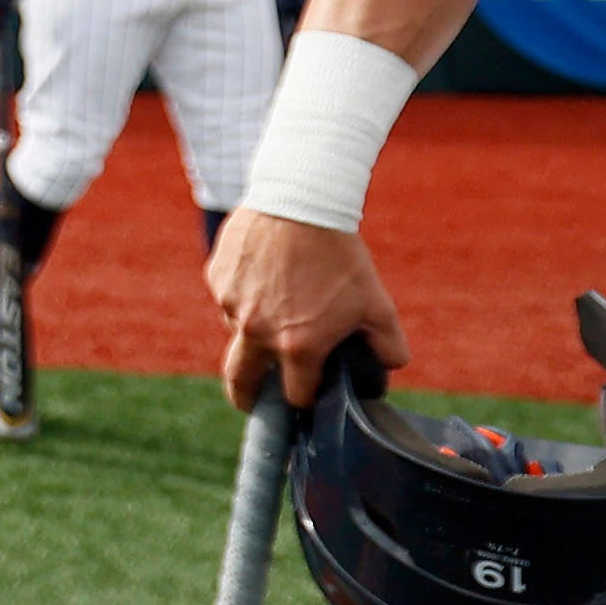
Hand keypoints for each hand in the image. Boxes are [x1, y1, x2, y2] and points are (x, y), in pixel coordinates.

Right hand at [209, 205, 406, 408]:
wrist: (301, 202)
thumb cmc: (341, 257)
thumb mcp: (378, 305)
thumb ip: (388, 347)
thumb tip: (387, 369)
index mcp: (298, 346)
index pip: (295, 395)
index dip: (304, 398)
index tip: (307, 395)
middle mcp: (257, 331)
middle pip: (240, 382)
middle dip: (246, 398)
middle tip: (250, 402)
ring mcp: (231, 303)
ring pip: (237, 330)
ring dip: (253, 329)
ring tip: (278, 301)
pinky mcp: (217, 277)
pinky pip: (228, 297)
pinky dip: (244, 295)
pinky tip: (265, 274)